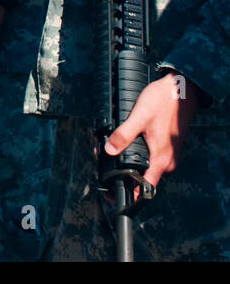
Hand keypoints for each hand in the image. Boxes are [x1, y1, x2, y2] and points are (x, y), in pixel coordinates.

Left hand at [105, 72, 196, 190]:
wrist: (181, 89)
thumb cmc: (163, 102)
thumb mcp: (139, 117)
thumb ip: (123, 135)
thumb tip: (108, 150)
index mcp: (161, 159)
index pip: (145, 187)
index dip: (129, 193)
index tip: (113, 194)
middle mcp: (167, 160)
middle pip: (142, 175)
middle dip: (121, 171)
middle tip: (102, 158)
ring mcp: (168, 153)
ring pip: (145, 164)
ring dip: (127, 158)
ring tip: (109, 146)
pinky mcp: (167, 146)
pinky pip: (150, 155)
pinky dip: (136, 151)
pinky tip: (124, 140)